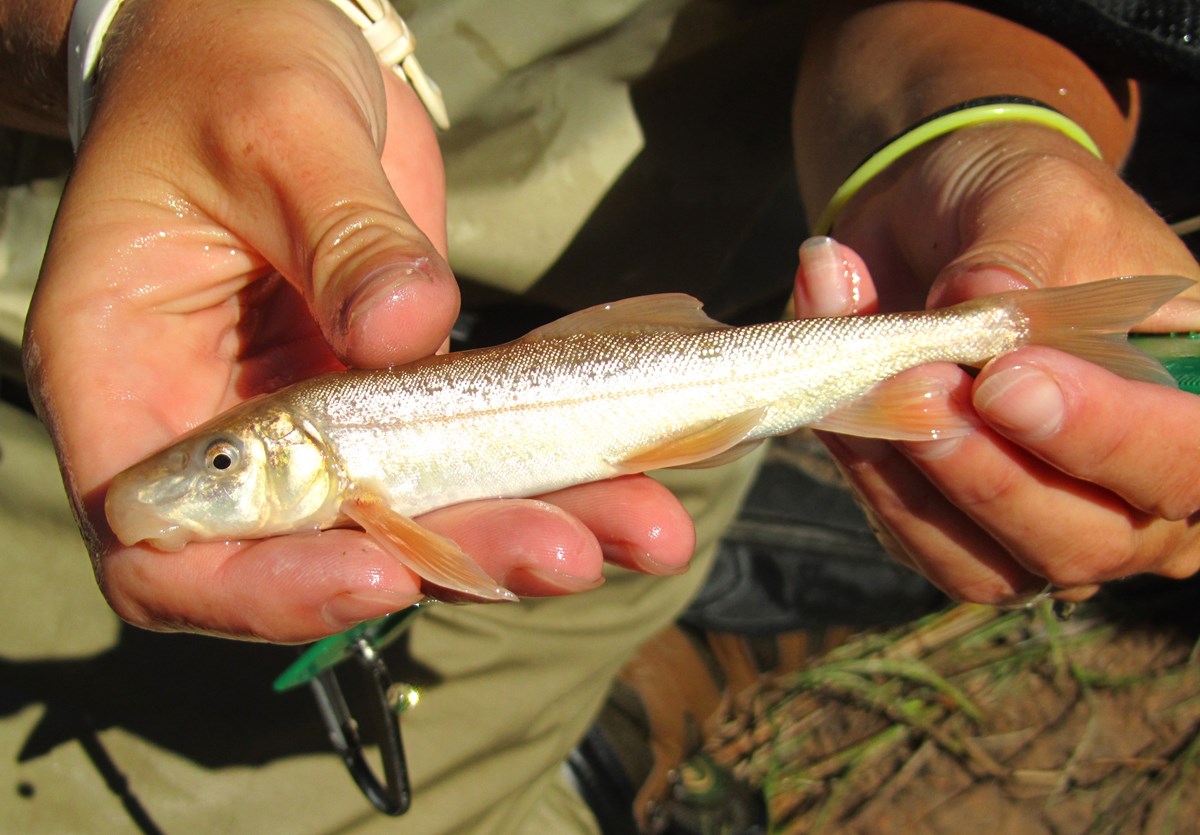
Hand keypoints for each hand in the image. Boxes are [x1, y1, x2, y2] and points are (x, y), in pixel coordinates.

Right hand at [23, 0, 692, 642]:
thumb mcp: (277, 129)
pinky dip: (547, 478)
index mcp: (126, 372)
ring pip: (411, 520)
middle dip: (450, 560)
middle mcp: (217, 422)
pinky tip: (630, 483)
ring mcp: (307, 420)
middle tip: (565, 553)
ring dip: (525, 533)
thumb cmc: (227, 63)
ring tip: (645, 531)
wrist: (261, 38)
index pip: (159, 548)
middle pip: (315, 552)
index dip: (263, 587)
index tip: (381, 577)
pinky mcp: (382, 396)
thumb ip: (339, 234)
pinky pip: (462, 459)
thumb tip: (407, 330)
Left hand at [795, 123, 1199, 603]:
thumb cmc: (1016, 204)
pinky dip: (865, 471)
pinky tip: (837, 399)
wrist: (935, 221)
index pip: (1189, 457)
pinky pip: (912, 540)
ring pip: (990, 566)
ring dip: (910, 474)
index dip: (1106, 435)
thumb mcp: (1035, 194)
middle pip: (1085, 540)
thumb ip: (1018, 254)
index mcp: (1194, 396)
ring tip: (862, 374)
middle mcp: (1136, 489)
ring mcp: (1044, 524)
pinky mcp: (955, 530)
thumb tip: (973, 305)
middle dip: (988, 471)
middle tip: (919, 386)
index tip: (1005, 383)